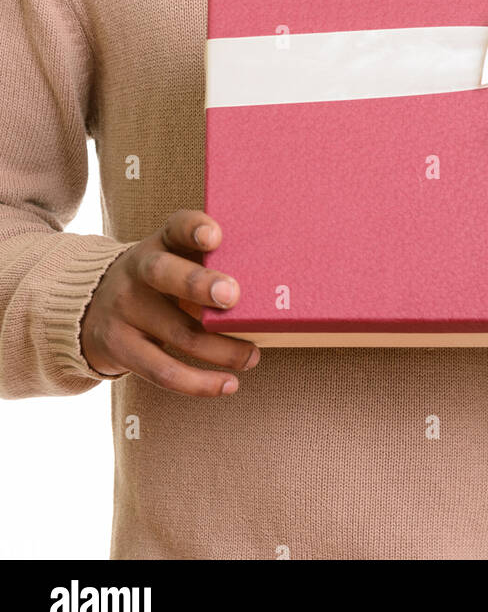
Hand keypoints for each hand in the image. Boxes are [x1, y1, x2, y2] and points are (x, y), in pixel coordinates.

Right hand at [80, 209, 259, 395]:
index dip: (194, 229)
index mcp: (159, 243)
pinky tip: (228, 384)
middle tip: (234, 296)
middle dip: (199, 285)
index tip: (215, 235)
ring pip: (177, 332)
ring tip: (252, 356)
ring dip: (222, 348)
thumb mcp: (173, 259)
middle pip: (164, 273)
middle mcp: (136, 271)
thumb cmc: (158, 283)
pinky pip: (164, 372)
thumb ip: (209, 262)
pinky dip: (200, 383)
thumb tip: (272, 278)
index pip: (175, 227)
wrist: (92, 308)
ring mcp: (125, 310)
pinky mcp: (120, 348)